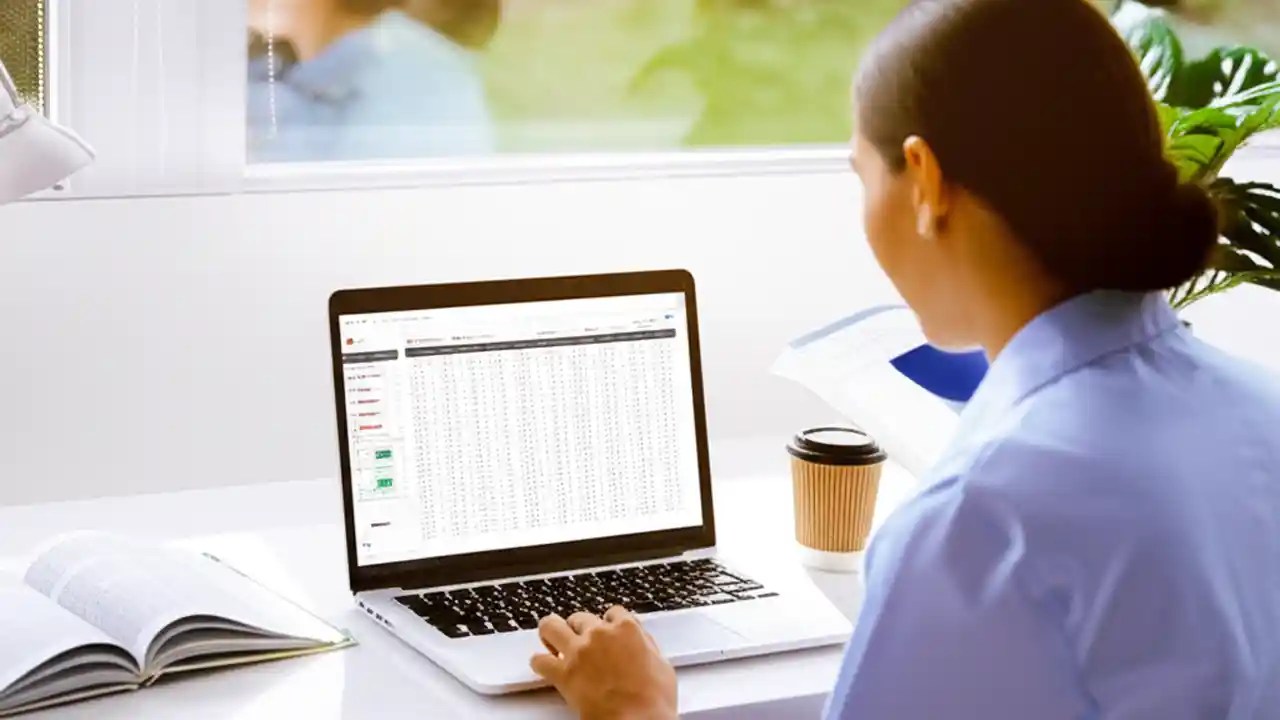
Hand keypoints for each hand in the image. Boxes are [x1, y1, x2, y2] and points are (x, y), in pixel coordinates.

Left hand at [531, 606, 676, 719]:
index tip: (608, 630)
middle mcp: (599, 634)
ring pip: (551, 627)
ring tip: (551, 639)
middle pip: (581, 618)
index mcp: (626, 629)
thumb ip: (646, 646)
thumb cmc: (653, 701)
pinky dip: (540, 662)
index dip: (609, 622)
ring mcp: (578, 652)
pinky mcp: (563, 674)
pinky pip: (540, 661)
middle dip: (580, 629)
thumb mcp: (662, 665)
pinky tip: (543, 665)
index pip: (613, 612)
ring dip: (551, 632)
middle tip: (580, 640)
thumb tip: (640, 641)